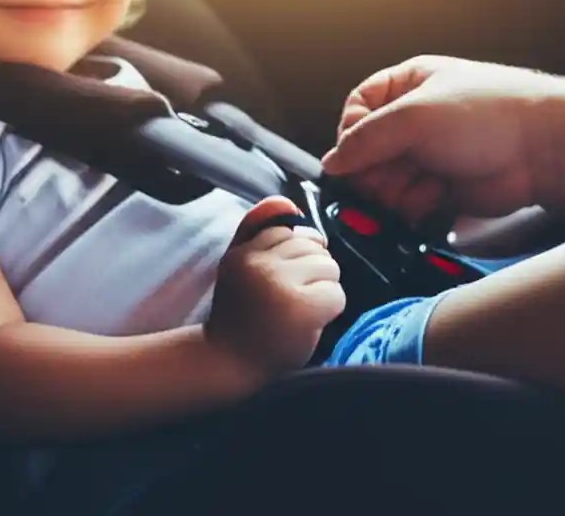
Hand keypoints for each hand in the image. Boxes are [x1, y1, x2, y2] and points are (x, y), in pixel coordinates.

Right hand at [206, 196, 344, 378]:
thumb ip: (257, 229)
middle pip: (313, 246)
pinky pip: (336, 293)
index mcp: (243, 252)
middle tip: (290, 298)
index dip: (292, 254)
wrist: (228, 363)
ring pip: (329, 267)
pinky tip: (309, 321)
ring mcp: (280, 285)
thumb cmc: (240, 314)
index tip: (279, 279)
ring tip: (300, 308)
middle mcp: (259, 264)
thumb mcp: (238, 265)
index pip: (287, 229)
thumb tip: (288, 201)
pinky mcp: (301, 307)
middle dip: (311, 271)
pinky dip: (330, 309)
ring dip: (322, 288)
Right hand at [321, 55, 564, 223]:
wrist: (542, 149)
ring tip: (419, 189)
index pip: (356, 109)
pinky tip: (432, 201)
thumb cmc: (487, 115)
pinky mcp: (442, 189)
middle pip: (366, 153)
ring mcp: (428, 155)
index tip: (354, 156)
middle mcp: (415, 119)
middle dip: (373, 171)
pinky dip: (412, 208)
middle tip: (388, 179)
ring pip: (384, 182)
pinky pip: (407, 204)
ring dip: (393, 193)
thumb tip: (332, 165)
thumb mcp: (414, 117)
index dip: (351, 134)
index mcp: (408, 85)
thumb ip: (366, 140)